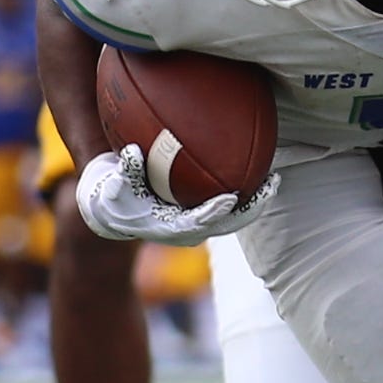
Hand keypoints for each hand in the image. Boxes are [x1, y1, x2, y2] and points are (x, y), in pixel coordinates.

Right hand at [71, 143, 267, 245]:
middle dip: (251, 208)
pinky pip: (229, 205)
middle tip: (270, 186)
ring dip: (255, 201)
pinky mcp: (201, 214)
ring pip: (234, 217)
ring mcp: (198, 224)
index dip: (216, 212)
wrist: (111, 211)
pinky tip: (259, 169)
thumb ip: (124, 172)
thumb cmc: (109, 197)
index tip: (233, 197)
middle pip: (228, 224)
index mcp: (169, 228)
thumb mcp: (108, 186)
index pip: (198, 223)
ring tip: (274, 178)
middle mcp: (189, 230)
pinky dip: (245, 191)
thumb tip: (132, 152)